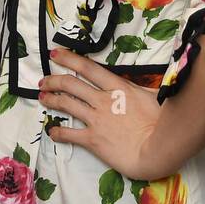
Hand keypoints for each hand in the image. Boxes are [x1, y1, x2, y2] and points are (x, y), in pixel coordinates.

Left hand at [39, 42, 204, 180]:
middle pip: (71, 84)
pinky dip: (58, 132)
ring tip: (42, 97)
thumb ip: (145, 87)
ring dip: (51, 99)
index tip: (55, 53)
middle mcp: (102, 100)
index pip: (88, 68)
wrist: (158, 149)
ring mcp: (96, 120)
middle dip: (54, 79)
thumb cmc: (162, 122)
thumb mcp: (155, 96)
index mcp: (117, 87)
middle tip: (44, 80)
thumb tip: (150, 78)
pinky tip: (52, 131)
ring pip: (66, 104)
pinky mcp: (93, 140)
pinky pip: (69, 134)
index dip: (69, 59)